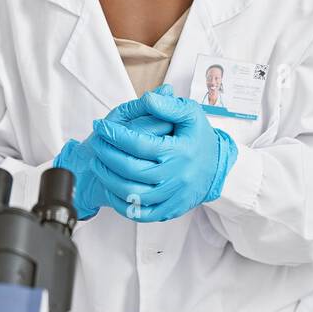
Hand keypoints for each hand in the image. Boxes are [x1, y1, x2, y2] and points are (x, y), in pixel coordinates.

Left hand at [89, 85, 237, 221]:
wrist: (217, 168)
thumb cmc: (199, 137)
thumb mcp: (190, 114)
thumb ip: (168, 105)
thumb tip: (147, 98)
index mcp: (179, 151)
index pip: (139, 144)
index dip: (115, 134)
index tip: (100, 125)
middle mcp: (176, 177)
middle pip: (131, 169)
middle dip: (107, 155)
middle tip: (96, 142)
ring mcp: (172, 197)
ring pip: (132, 194)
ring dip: (108, 178)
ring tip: (97, 163)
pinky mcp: (169, 211)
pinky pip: (140, 214)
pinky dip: (121, 203)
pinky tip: (110, 187)